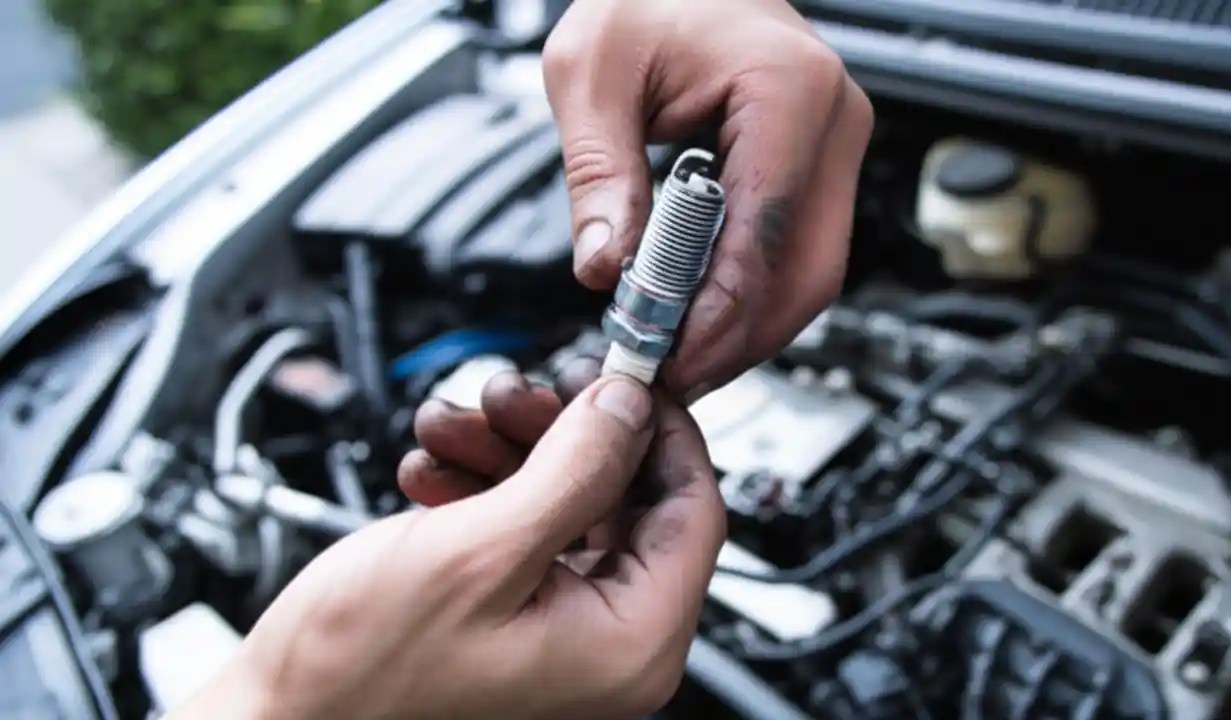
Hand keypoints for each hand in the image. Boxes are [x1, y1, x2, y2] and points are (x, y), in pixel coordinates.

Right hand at [172, 367, 725, 719]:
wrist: (276, 716)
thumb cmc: (362, 674)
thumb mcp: (481, 550)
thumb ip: (575, 470)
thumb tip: (630, 407)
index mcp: (629, 643)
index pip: (694, 509)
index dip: (658, 429)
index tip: (619, 377)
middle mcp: (607, 641)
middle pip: (624, 495)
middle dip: (561, 432)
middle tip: (513, 393)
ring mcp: (561, 626)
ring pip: (567, 498)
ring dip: (508, 449)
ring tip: (449, 428)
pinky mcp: (515, 610)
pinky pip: (525, 525)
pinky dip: (482, 484)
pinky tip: (434, 470)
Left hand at [544, 0, 872, 398]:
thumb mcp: (591, 75)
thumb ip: (598, 177)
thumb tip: (606, 271)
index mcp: (789, 90)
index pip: (764, 236)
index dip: (716, 314)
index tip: (666, 357)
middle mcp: (834, 120)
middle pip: (807, 273)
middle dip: (738, 340)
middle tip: (672, 375)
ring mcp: (836, 145)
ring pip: (812, 275)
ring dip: (747, 328)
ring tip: (678, 357)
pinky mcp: (820, 166)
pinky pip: (799, 253)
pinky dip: (752, 296)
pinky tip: (701, 318)